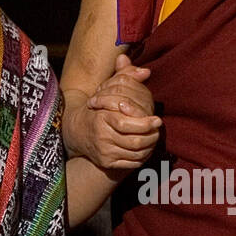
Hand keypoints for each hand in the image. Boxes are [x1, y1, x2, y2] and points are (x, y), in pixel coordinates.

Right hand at [74, 54, 161, 170]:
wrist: (77, 131)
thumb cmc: (98, 108)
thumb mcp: (109, 90)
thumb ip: (126, 77)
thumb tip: (146, 72)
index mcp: (101, 118)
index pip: (127, 123)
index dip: (145, 123)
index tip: (158, 120)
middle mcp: (101, 137)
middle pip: (134, 141)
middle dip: (151, 136)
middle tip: (158, 131)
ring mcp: (104, 151)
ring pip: (134, 153)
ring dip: (149, 147)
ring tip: (154, 138)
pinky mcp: (106, 163)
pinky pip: (131, 163)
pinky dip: (142, 157)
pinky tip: (147, 149)